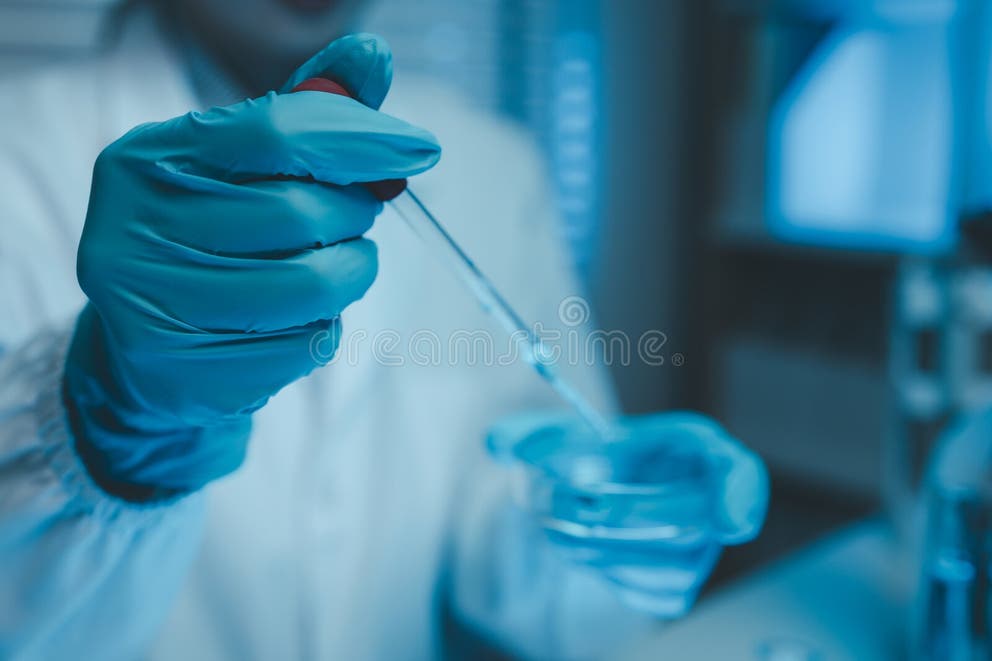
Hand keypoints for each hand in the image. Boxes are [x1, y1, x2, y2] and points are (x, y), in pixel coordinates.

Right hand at [64, 34, 439, 498]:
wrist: (152, 352)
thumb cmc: (212, 241)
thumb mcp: (245, 168)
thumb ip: (307, 114)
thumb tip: (370, 60)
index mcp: (149, 157)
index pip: (275, 131)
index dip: (360, 137)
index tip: (420, 147)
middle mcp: (138, 227)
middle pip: (301, 211)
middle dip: (354, 214)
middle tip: (354, 217)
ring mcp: (157, 305)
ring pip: (312, 284)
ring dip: (353, 272)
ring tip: (343, 262)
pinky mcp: (189, 369)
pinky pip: (304, 343)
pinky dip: (324, 325)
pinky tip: (297, 316)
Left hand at [488, 411, 768, 616]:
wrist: (574, 499)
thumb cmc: (578, 459)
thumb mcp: (551, 438)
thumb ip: (523, 436)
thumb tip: (496, 442)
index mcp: (688, 448)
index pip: (735, 469)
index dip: (740, 493)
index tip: (730, 523)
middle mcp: (705, 498)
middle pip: (692, 523)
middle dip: (629, 517)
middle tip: (577, 508)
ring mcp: (697, 546)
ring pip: (671, 565)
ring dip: (609, 550)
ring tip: (561, 528)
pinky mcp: (677, 583)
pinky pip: (655, 593)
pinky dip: (612, 574)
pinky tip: (586, 552)